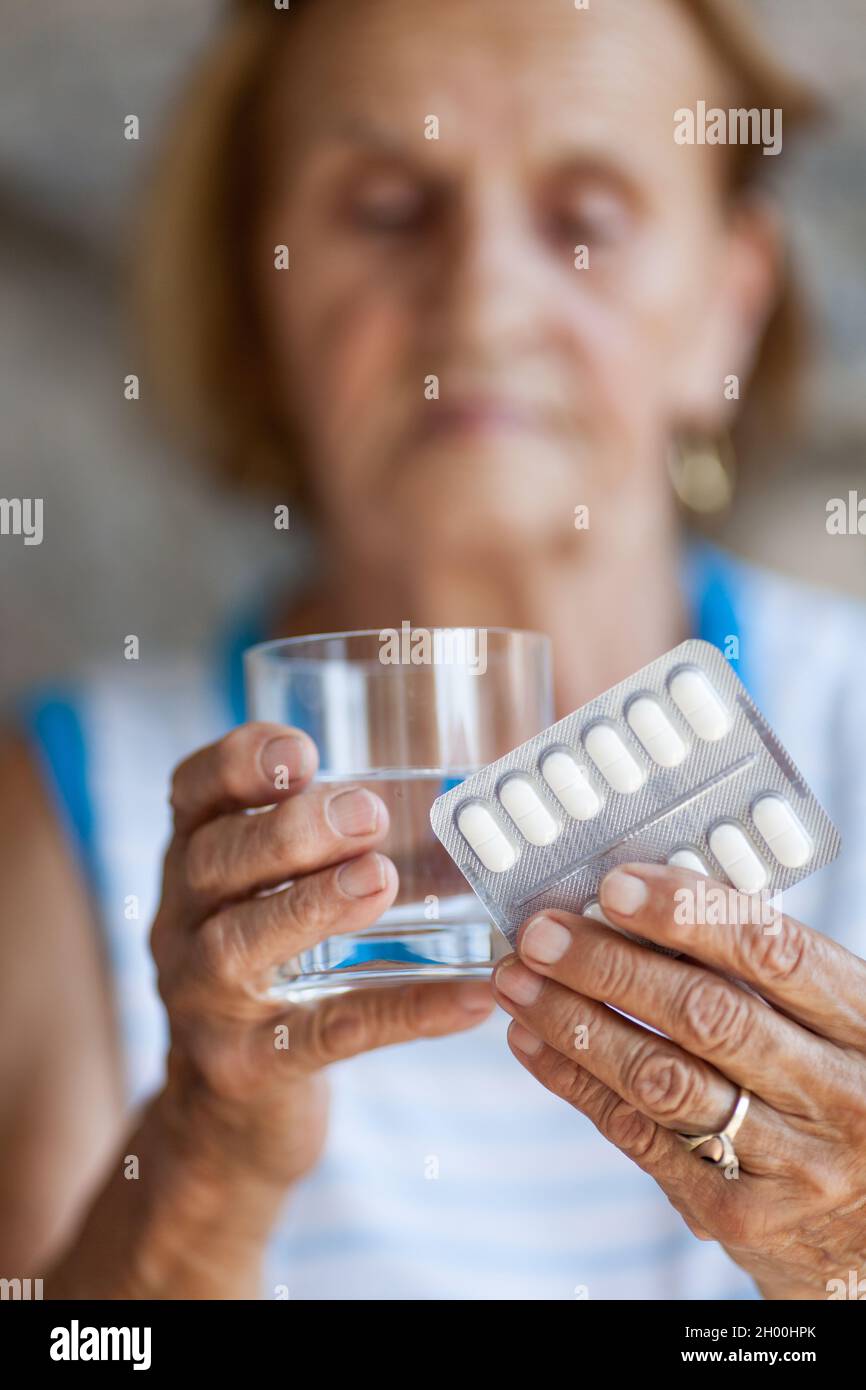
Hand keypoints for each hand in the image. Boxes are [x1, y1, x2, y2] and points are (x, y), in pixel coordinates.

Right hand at [151, 722, 494, 1193]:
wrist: (226, 1118)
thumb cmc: (277, 970)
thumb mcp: (273, 897)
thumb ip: (331, 841)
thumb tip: (465, 782)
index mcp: (194, 862)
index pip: (192, 792)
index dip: (237, 763)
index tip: (304, 752)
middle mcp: (181, 922)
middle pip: (213, 861)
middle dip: (289, 831)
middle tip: (368, 815)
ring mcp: (203, 1000)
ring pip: (239, 945)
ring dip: (312, 905)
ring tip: (380, 879)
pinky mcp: (244, 1068)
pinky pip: (323, 1036)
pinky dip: (399, 1014)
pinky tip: (466, 1000)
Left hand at [491, 862, 865, 1299]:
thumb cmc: (837, 1090)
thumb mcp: (830, 1022)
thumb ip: (761, 973)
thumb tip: (646, 900)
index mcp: (863, 1023)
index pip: (773, 953)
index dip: (688, 913)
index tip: (614, 885)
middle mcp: (836, 1094)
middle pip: (706, 1015)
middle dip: (609, 966)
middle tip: (540, 932)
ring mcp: (789, 1163)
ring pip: (662, 1079)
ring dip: (574, 1022)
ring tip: (517, 979)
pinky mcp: (735, 1212)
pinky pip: (639, 1136)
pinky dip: (576, 1082)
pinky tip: (533, 1041)